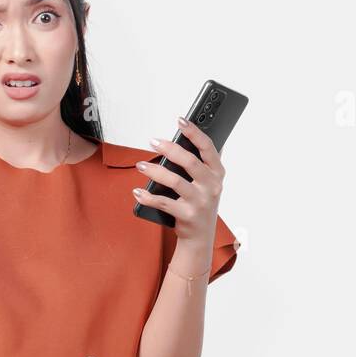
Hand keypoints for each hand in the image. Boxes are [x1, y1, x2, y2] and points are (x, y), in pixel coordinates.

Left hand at [132, 116, 224, 248]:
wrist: (201, 236)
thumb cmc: (200, 202)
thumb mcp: (207, 182)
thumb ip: (202, 162)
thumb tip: (187, 135)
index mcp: (217, 173)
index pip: (208, 147)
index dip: (194, 132)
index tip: (180, 120)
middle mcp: (212, 186)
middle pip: (190, 162)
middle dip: (170, 149)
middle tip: (153, 141)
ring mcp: (200, 202)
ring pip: (175, 181)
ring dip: (155, 171)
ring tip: (140, 165)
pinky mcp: (187, 216)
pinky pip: (163, 203)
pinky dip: (148, 197)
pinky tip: (138, 191)